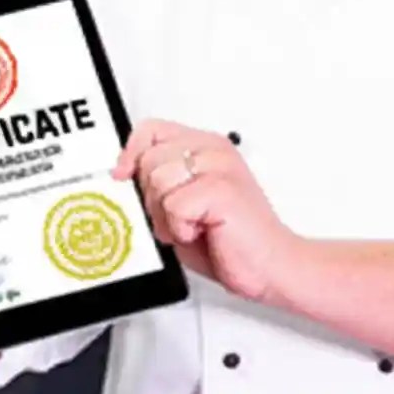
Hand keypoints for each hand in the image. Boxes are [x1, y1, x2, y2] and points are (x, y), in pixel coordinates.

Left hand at [112, 119, 302, 303]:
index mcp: (207, 147)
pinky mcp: (221, 188)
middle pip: (149, 160)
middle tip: (181, 218)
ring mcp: (219, 167)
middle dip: (153, 199)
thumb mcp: (185, 205)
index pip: (152, 129)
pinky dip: (181, 230)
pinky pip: (173, 207)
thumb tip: (124, 175)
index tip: (123, 175)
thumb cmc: (231, 239)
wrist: (270, 265)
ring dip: (167, 217)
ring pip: (157, 182)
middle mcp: (214, 151)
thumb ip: (160, 183)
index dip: (131, 152)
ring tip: (194, 225)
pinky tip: (204, 231)